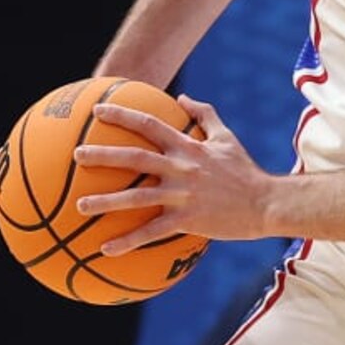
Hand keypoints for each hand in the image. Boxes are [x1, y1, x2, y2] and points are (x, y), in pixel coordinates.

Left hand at [75, 98, 260, 252]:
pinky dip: (128, 241)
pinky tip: (106, 249)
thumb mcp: (227, 137)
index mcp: (188, 147)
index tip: (97, 112)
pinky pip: (152, 233)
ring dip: (106, 202)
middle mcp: (181, 168)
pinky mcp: (187, 221)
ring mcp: (183, 195)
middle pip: (134, 158)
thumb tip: (184, 96)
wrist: (267, 203)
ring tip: (80, 206)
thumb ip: (205, 114)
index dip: (122, 116)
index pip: (149, 125)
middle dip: (102, 155)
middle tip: (76, 155)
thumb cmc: (246, 171)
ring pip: (137, 198)